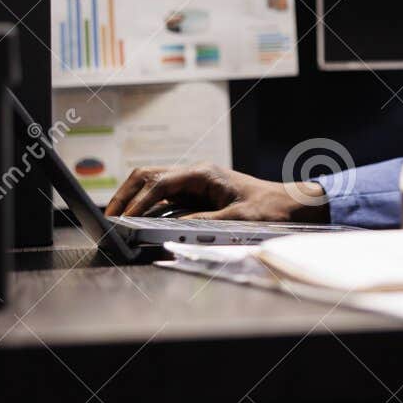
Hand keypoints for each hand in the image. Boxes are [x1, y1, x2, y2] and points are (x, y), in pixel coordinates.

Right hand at [105, 164, 329, 222]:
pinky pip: (165, 199)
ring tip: (117, 220)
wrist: (293, 205)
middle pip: (148, 177)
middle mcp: (195, 175)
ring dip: (135, 200)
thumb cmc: (270, 208)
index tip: (124, 219)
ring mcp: (195, 184)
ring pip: (154, 186)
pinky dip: (149, 208)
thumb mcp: (238, 219)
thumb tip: (172, 229)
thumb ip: (204, 223)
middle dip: (127, 195)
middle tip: (109, 217)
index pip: (159, 183)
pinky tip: (139, 223)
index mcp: (203, 174)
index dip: (138, 202)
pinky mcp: (197, 196)